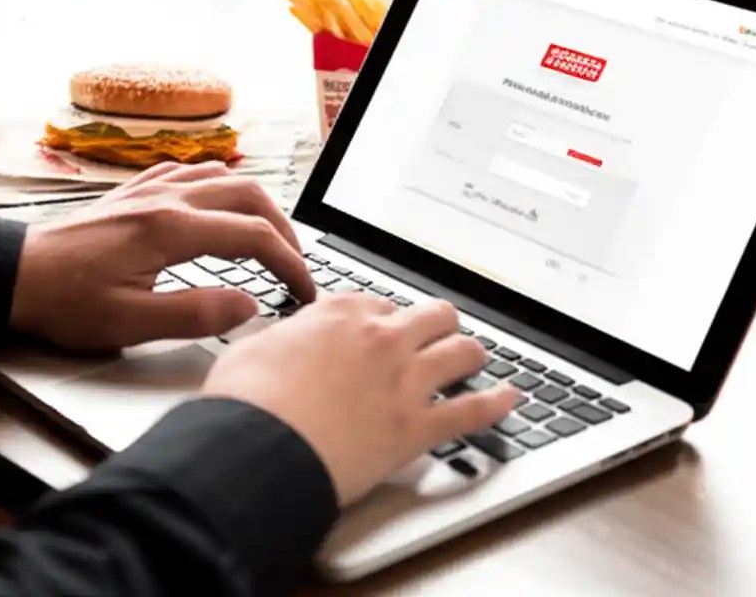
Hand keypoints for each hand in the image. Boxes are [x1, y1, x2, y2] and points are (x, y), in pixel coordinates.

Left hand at [11, 162, 316, 348]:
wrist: (11, 275)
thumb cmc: (64, 302)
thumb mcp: (130, 323)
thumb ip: (196, 313)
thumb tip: (250, 305)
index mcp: (171, 229)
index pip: (254, 238)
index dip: (290, 266)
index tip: (303, 292)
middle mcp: (167, 199)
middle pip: (251, 196)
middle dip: (285, 232)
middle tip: (296, 266)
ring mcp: (151, 190)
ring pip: (225, 178)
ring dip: (258, 206)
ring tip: (270, 239)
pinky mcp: (136, 192)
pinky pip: (193, 173)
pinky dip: (223, 188)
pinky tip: (221, 207)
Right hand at [202, 293, 518, 505]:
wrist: (256, 450)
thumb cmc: (246, 403)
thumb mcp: (250, 348)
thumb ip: (278, 337)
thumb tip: (277, 336)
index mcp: (342, 313)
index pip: (381, 304)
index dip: (383, 320)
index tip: (380, 331)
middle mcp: (383, 339)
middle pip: (434, 316)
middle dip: (437, 326)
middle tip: (436, 336)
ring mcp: (406, 381)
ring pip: (463, 351)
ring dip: (470, 355)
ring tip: (473, 360)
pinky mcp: (418, 426)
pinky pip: (473, 410)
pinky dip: (496, 405)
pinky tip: (509, 399)